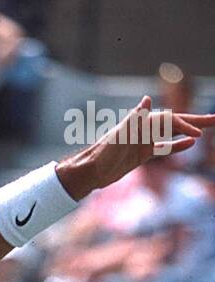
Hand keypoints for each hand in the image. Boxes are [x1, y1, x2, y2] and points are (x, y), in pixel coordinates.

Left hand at [94, 95, 214, 186]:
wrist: (90, 170)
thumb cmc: (103, 152)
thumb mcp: (119, 135)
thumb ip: (134, 118)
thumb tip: (146, 99)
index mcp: (143, 123)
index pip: (170, 121)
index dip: (185, 127)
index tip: (197, 136)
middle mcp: (146, 129)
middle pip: (176, 122)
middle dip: (196, 122)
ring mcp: (145, 141)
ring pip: (173, 134)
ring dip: (190, 131)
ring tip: (207, 130)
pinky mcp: (142, 154)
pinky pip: (165, 148)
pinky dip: (178, 145)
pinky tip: (190, 145)